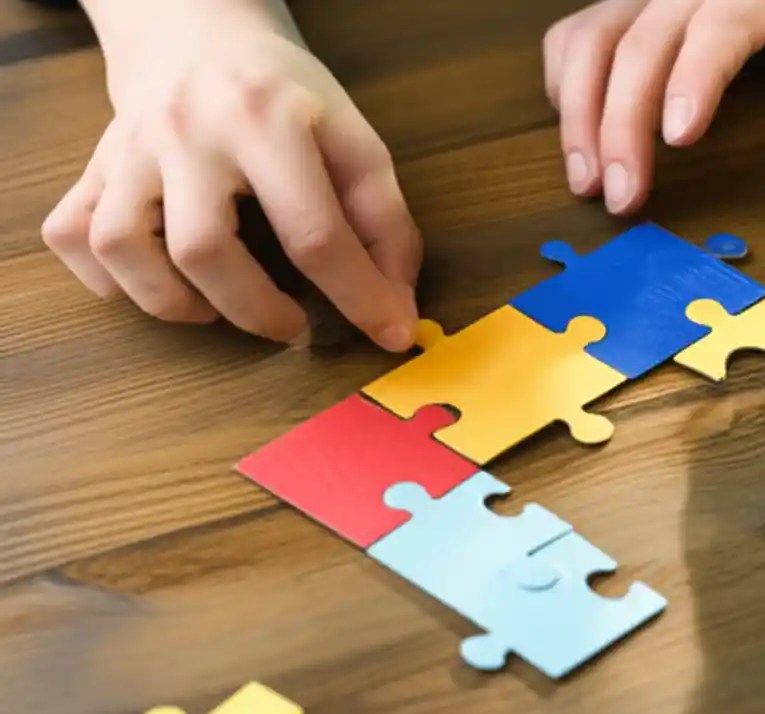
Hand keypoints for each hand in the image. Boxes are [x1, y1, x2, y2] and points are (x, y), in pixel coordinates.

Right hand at [42, 0, 421, 349]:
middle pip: (204, 250)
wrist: (199, 33)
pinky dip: (112, 281)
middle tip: (293, 322)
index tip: (388, 334)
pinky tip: (162, 282)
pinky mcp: (95, 167)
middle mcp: (188, 131)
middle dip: (256, 311)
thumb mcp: (353, 139)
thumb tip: (395, 308)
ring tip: (221, 307)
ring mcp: (130, 148)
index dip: (358, 296)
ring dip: (174, 303)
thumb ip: (384, 222)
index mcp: (267, 120)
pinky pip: (74, 236)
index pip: (314, 232)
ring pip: (123, 247)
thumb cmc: (285, 95)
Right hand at [543, 0, 764, 213]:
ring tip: (587, 183)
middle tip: (623, 199)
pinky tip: (579, 136)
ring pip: (592, 41)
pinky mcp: (617, 3)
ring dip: (580, 117)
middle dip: (622, 126)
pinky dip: (567, 87)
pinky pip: (573, 37)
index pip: (718, 27)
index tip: (678, 138)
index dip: (694, 78)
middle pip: (638, 46)